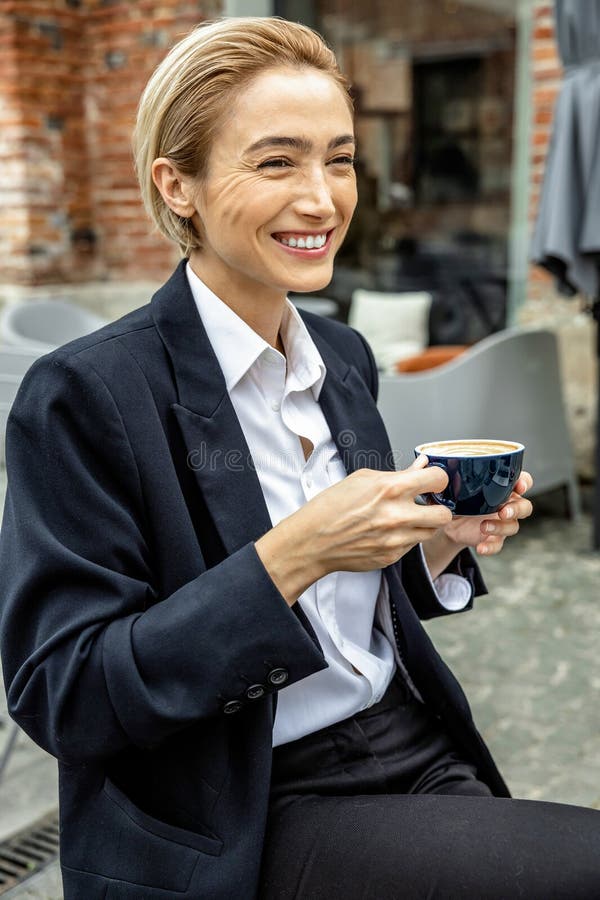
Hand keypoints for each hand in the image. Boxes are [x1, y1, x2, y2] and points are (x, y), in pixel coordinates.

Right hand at [255, 456, 452, 604]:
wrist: (312, 541)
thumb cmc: (331, 507)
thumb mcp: (363, 479)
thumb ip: (398, 474)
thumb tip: (421, 466)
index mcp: (391, 489)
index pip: (438, 480)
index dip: (438, 480)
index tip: (432, 482)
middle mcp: (398, 516)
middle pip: (444, 514)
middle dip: (438, 507)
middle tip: (426, 504)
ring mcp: (396, 540)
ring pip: (431, 532)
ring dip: (423, 524)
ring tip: (405, 518)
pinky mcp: (392, 557)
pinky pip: (411, 546)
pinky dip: (404, 538)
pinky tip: (386, 532)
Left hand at [442, 470, 533, 556]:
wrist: (448, 522)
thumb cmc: (456, 498)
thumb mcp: (455, 487)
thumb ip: (455, 480)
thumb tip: (445, 472)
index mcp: (502, 487)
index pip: (523, 481)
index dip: (525, 482)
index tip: (520, 486)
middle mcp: (507, 504)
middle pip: (525, 507)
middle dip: (517, 509)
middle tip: (503, 512)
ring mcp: (502, 523)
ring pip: (513, 527)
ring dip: (501, 527)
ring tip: (484, 527)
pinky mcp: (494, 538)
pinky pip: (498, 545)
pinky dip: (491, 547)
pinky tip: (481, 547)